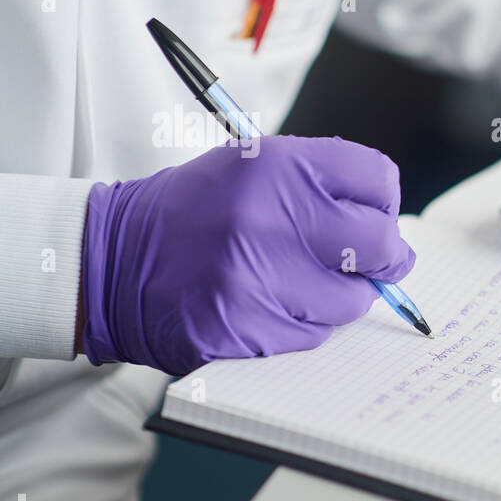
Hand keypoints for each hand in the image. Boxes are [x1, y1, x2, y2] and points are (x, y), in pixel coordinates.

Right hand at [80, 135, 415, 375]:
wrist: (111, 260)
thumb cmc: (194, 213)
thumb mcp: (252, 168)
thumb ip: (321, 186)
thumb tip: (388, 227)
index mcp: (276, 166)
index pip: (377, 179)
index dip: (382, 202)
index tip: (371, 214)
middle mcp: (270, 217)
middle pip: (380, 243)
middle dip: (382, 257)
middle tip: (367, 261)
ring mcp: (259, 277)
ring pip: (353, 299)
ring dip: (339, 296)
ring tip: (296, 280)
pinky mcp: (248, 327)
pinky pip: (315, 334)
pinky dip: (304, 323)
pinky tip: (269, 304)